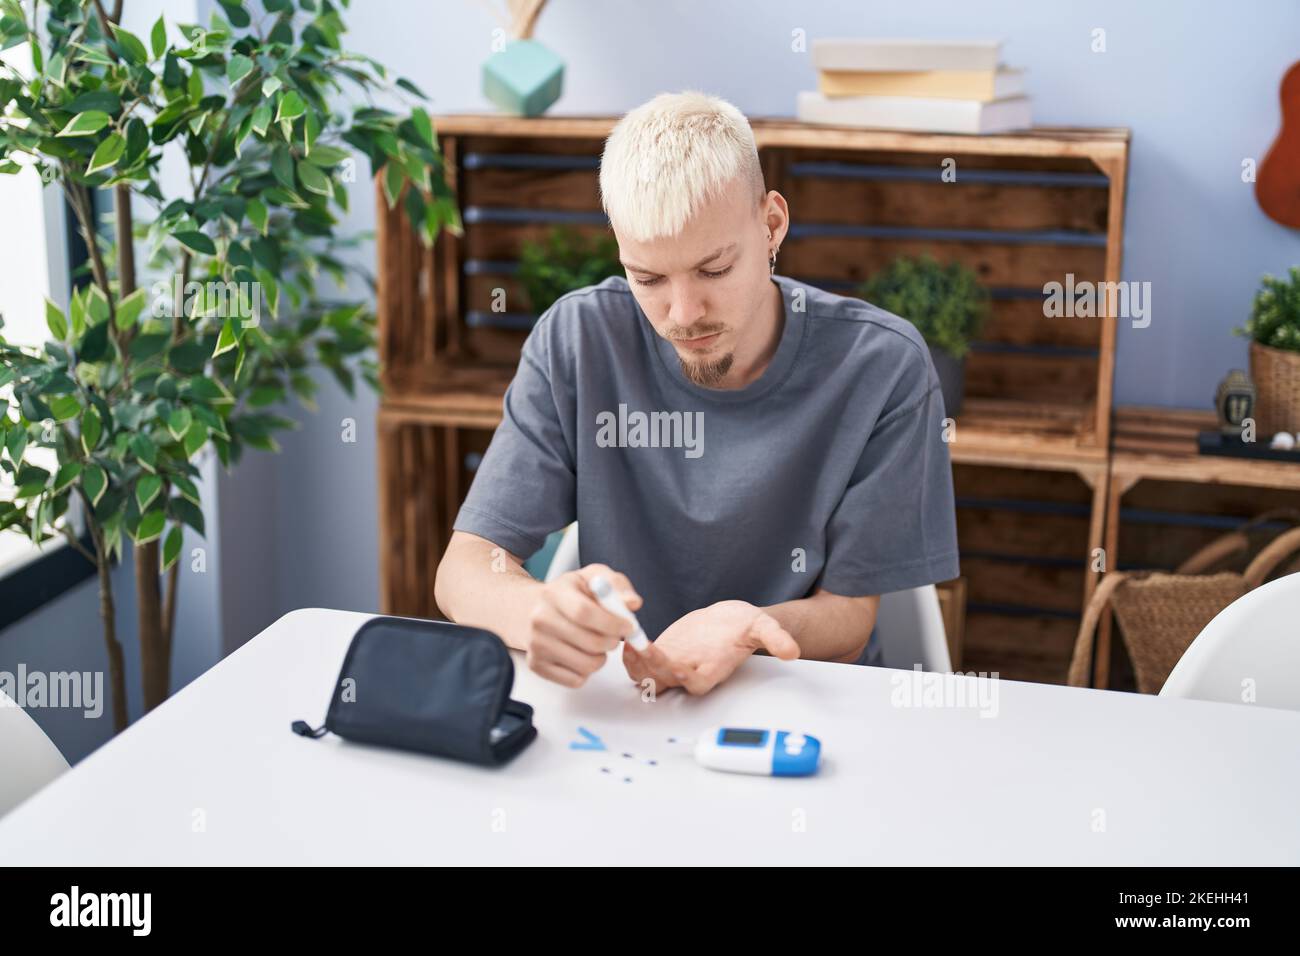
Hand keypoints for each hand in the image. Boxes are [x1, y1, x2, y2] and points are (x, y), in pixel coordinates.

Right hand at [524, 565, 641, 687]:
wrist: (531, 608)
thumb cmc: (569, 594)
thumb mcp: (592, 578)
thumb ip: (616, 585)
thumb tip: (633, 603)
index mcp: (554, 594)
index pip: (585, 613)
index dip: (613, 623)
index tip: (629, 626)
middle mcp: (540, 620)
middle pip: (590, 643)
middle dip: (612, 642)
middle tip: (613, 635)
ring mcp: (536, 645)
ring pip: (587, 665)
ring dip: (600, 657)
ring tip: (595, 643)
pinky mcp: (537, 666)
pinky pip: (576, 680)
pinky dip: (586, 671)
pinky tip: (581, 654)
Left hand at [623, 600, 799, 695]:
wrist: (729, 621)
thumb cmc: (744, 625)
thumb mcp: (761, 625)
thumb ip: (775, 637)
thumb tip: (791, 650)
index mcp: (711, 671)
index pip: (695, 682)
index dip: (684, 676)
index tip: (675, 665)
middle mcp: (689, 673)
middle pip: (666, 679)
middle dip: (651, 667)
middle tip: (641, 650)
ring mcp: (673, 666)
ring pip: (649, 675)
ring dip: (636, 665)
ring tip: (628, 646)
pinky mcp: (661, 656)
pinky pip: (642, 664)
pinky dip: (632, 657)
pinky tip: (625, 642)